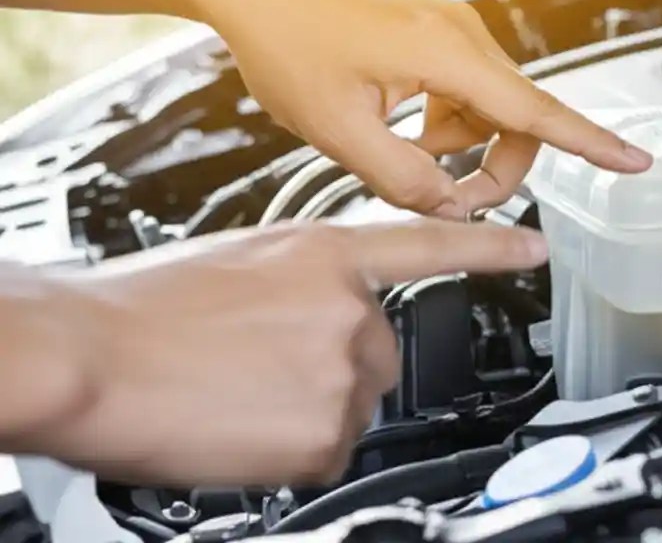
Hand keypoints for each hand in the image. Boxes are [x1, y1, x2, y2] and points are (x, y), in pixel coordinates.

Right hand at [16, 218, 547, 486]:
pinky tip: (240, 427)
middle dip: (332, 366)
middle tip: (259, 367)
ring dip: (306, 408)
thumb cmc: (142, 309)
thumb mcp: (240, 261)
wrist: (89, 355)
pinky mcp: (328, 434)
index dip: (490, 246)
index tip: (536, 247)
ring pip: (351, 405)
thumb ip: (299, 282)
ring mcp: (345, 371)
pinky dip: (290, 450)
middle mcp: (351, 308)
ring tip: (237, 394)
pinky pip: (328, 451)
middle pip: (378, 354)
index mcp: (327, 254)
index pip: (430, 245)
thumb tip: (311, 314)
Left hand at [187, 0, 651, 216]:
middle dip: (494, 169)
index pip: (538, 113)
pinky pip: (463, 94)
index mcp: (448, 54)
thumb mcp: (338, 131)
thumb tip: (450, 208)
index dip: (592, 144)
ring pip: (489, 111)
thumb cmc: (287, 41)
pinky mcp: (433, 35)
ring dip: (460, 149)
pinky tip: (398, 132)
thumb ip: (403, 179)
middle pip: (518, 120)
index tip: (637, 161)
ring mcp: (449, 31)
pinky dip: (444, 125)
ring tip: (400, 160)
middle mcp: (461, 35)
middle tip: (446, 204)